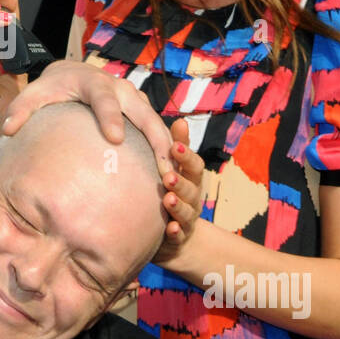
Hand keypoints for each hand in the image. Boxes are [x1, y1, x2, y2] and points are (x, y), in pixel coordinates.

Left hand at [0, 59, 171, 167]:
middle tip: (163, 165)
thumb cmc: (52, 89)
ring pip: (156, 123)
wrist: (71, 75)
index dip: (110, 116)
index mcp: (92, 83)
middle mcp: (119, 89)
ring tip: (174, 176)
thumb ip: (21, 110)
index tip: (115, 138)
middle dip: (155, 137)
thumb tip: (6, 130)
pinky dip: (167, 150)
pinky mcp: (140, 113)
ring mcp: (134, 101)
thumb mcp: (34, 94)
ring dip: (168, 148)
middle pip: (143, 112)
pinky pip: (157, 131)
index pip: (102, 99)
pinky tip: (171, 176)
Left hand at [154, 118, 205, 267]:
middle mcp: (193, 193)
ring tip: (168, 198)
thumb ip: (161, 140)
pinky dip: (176, 231)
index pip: (191, 160)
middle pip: (194, 183)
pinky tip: (170, 228)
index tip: (174, 141)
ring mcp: (188, 215)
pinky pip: (180, 234)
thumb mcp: (166, 165)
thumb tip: (146, 102)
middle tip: (168, 173)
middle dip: (182, 178)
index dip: (185, 151)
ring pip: (189, 209)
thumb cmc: (166, 190)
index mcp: (189, 175)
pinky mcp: (179, 236)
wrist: (172, 234)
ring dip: (179, 203)